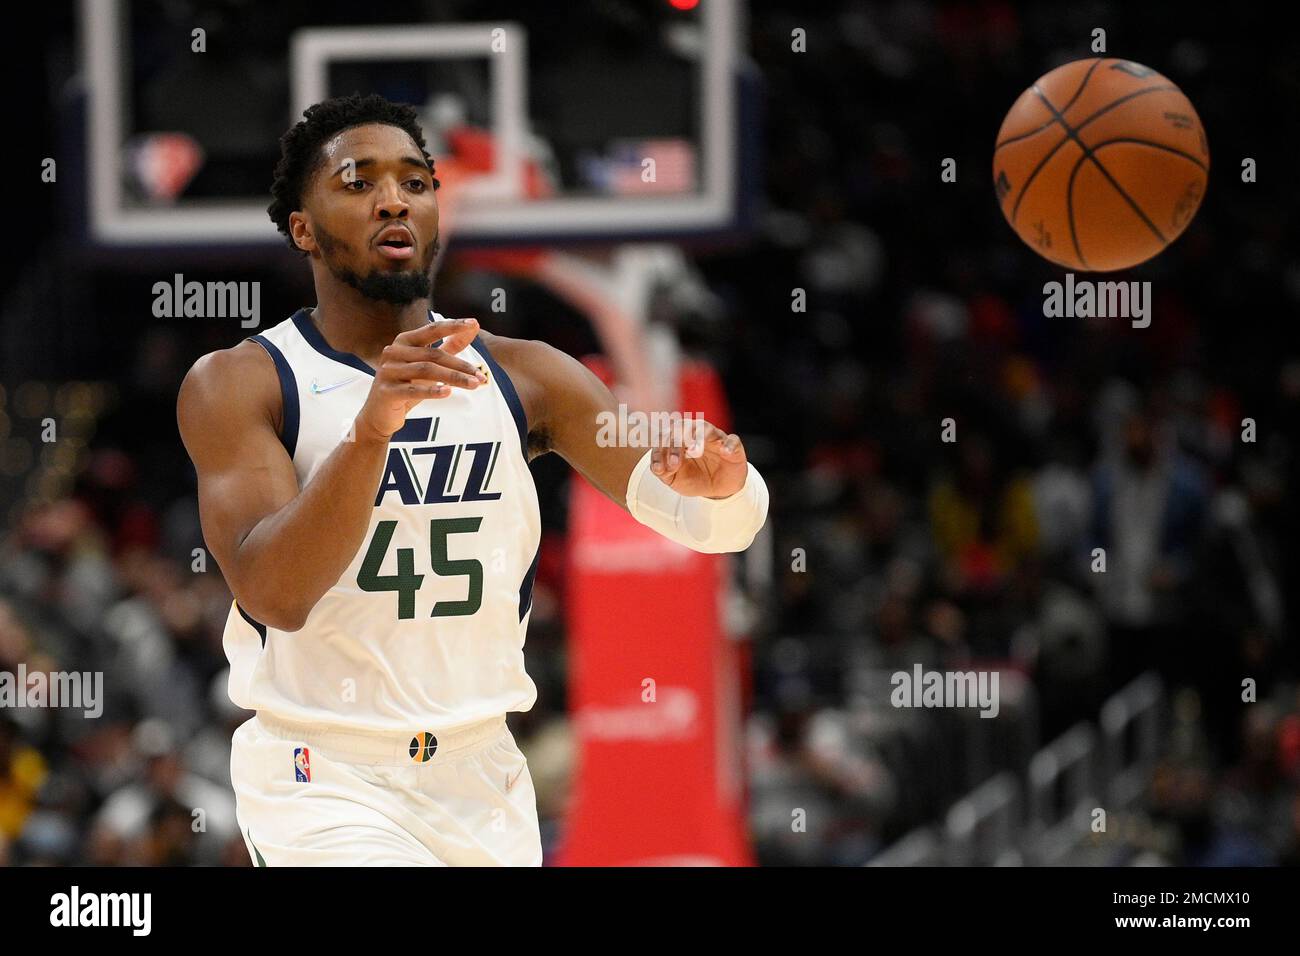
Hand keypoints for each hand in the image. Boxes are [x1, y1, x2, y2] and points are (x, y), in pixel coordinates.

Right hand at [355, 318, 485, 441]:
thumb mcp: (429, 365)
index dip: (453, 326)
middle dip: (461, 365)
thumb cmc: (407, 386)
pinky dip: (432, 390)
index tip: (474, 324)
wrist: (379, 415)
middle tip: (481, 376)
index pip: (432, 329)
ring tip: (474, 385)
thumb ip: (450, 346)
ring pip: (426, 371)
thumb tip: (473, 327)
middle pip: (433, 355)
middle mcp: (393, 352)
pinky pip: (413, 390)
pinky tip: (448, 392)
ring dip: (454, 378)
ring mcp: (388, 371)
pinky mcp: (387, 392)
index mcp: (404, 341)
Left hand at [649, 420, 747, 498]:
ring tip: (694, 451)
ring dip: (699, 437)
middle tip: (674, 463)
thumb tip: (658, 467)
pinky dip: (728, 445)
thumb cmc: (694, 478)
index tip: (659, 469)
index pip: (666, 435)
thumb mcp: (675, 479)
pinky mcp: (733, 447)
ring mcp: (715, 439)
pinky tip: (724, 453)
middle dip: (676, 443)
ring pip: (706, 428)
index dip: (660, 450)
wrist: (718, 490)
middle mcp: (696, 434)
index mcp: (679, 439)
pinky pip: (732, 441)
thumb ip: (663, 472)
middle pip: (683, 427)